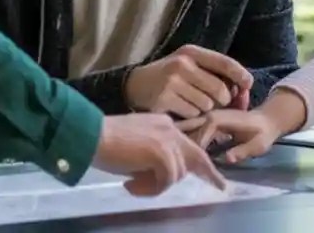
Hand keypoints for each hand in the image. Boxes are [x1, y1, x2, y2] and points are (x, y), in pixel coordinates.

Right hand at [93, 113, 226, 195]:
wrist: (92, 135)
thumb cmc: (106, 140)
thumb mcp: (136, 145)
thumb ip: (154, 154)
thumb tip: (161, 174)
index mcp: (164, 124)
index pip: (189, 145)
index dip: (202, 163)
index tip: (216, 177)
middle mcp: (170, 130)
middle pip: (196, 157)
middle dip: (209, 174)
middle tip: (221, 187)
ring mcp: (168, 141)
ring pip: (177, 174)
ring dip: (156, 186)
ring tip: (132, 184)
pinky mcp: (162, 154)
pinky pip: (165, 182)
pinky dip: (149, 189)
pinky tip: (130, 185)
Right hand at [125, 45, 253, 117]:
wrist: (135, 85)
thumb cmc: (170, 77)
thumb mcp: (189, 65)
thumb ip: (214, 73)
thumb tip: (243, 90)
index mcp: (191, 52)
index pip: (225, 62)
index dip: (241, 75)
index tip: (248, 86)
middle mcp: (182, 64)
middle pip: (220, 90)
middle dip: (222, 100)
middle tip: (214, 102)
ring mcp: (172, 82)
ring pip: (207, 104)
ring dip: (204, 109)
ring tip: (191, 103)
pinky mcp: (164, 99)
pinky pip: (192, 113)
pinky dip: (191, 115)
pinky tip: (180, 109)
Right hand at [176, 88, 305, 163]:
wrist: (266, 121)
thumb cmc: (262, 134)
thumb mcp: (257, 145)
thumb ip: (242, 151)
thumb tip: (227, 159)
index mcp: (218, 120)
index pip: (199, 135)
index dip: (196, 150)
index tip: (193, 166)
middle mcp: (209, 116)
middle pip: (188, 130)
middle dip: (182, 144)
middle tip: (182, 163)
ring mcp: (206, 118)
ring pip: (187, 130)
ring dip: (182, 142)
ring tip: (179, 160)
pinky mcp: (206, 123)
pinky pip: (192, 132)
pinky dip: (187, 141)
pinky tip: (184, 154)